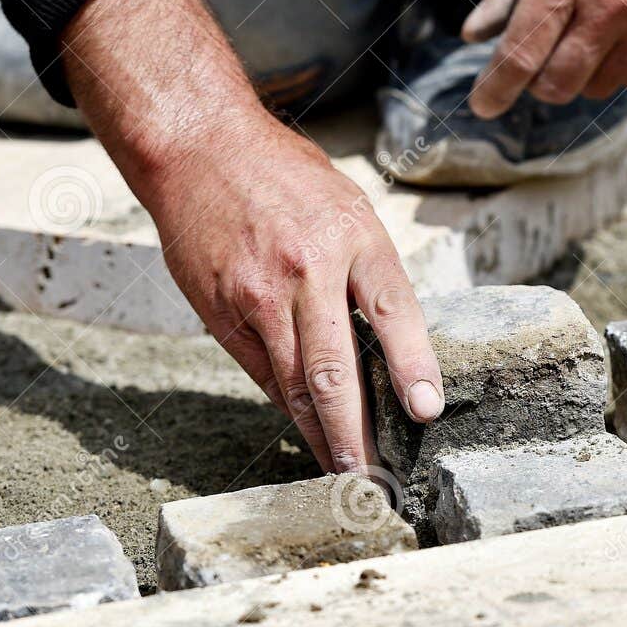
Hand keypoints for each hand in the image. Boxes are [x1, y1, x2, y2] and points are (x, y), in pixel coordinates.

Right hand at [62, 0, 443, 471]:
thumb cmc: (285, 180)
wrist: (200, 149)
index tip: (426, 411)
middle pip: (336, 370)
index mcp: (354, 237)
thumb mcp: (348, 209)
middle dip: (356, 433)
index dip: (414, 365)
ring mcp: (259, 295)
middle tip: (374, 477)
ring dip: (320, 436)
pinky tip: (305, 431)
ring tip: (344, 473)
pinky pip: (263, 372)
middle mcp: (308, 270)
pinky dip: (287, 406)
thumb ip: (370, 273)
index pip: (394, 311)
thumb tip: (394, 348)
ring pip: (294, 384)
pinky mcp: (222, 312)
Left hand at [464, 0, 626, 117]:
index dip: (495, 90)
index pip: (521, 56)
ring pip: (601, 87)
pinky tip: (620, 33)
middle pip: (559, 85)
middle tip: (538, 54)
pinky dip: (623, 68)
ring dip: (583, 72)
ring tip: (586, 30)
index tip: (484, 105)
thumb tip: (475, 34)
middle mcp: (613, 3)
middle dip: (537, 79)